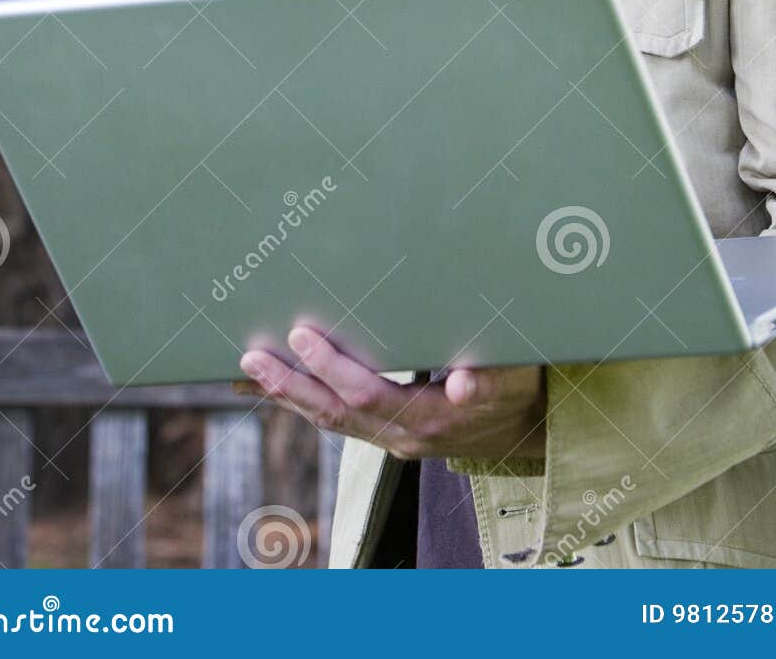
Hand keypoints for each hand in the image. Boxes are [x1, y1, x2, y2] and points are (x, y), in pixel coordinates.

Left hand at [233, 323, 545, 460]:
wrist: (530, 431)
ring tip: (246, 370)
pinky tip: (273, 386)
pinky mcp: (387, 431)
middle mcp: (403, 435)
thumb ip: (492, 382)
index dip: (332, 368)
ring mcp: (392, 438)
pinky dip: (302, 402)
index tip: (302, 336)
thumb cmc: (521, 392)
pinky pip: (337, 419)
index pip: (369, 395)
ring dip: (287, 395)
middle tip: (252, 355)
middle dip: (291, 384)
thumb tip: (464, 384)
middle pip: (336, 413)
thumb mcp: (517, 380)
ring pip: (331, 421)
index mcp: (429, 419)